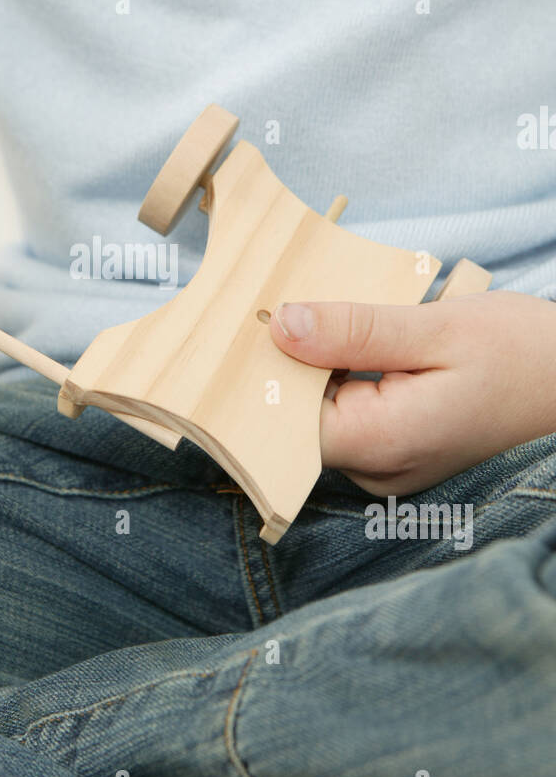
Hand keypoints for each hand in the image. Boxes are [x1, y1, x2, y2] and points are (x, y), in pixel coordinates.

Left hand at [269, 291, 555, 495]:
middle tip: (281, 307)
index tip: (254, 324)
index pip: (282, 424)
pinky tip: (350, 342)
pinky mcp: (397, 453)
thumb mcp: (437, 327)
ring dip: (314, 368)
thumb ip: (354, 331)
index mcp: (383, 443)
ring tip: (317, 317)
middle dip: (286, 365)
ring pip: (321, 416)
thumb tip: (282, 325)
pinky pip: (348, 416)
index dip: (261, 374)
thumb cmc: (522, 355)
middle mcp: (378, 470)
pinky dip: (340, 379)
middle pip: (297, 421)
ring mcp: (387, 467)